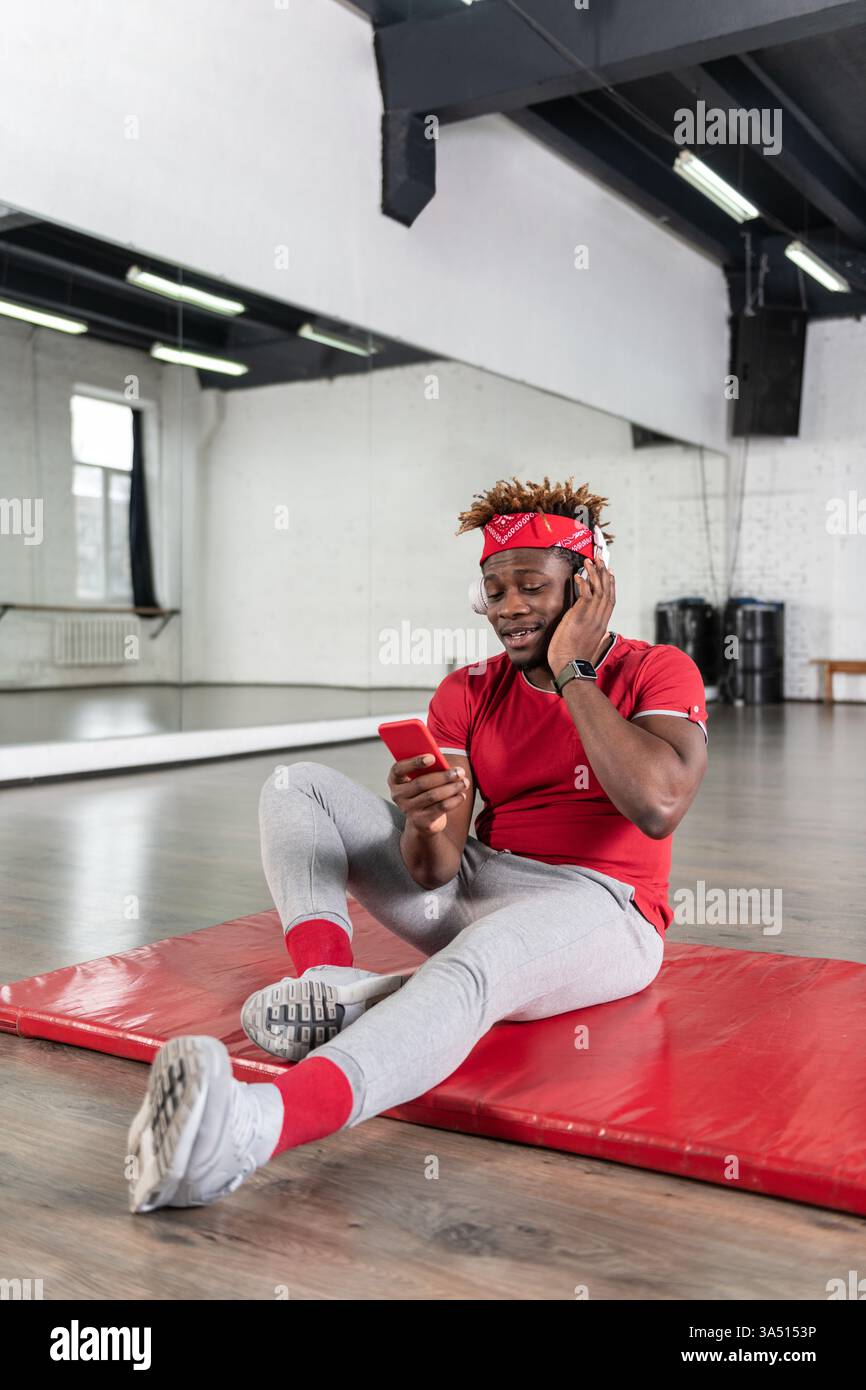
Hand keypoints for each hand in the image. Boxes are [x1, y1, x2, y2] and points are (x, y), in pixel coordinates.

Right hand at [388, 755, 469, 836]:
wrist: (422, 821)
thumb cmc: (423, 792)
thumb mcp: (421, 778)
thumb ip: (427, 769)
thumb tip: (444, 763)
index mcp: (395, 780)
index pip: (399, 769)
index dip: (414, 762)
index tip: (432, 757)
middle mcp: (398, 795)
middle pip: (421, 783)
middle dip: (443, 776)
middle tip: (460, 772)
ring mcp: (408, 810)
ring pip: (433, 796)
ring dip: (452, 788)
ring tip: (464, 783)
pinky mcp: (421, 821)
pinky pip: (440, 808)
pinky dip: (454, 800)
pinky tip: (461, 795)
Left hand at [547, 558, 615, 674]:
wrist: (571, 667)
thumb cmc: (576, 660)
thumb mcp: (590, 646)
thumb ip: (597, 637)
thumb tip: (602, 635)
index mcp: (602, 625)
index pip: (610, 601)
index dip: (611, 585)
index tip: (610, 573)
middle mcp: (599, 619)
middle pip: (606, 591)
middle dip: (604, 573)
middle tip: (601, 559)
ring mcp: (591, 617)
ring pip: (597, 590)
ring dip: (594, 574)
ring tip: (589, 561)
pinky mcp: (580, 617)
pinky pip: (584, 595)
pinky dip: (583, 584)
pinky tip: (578, 575)